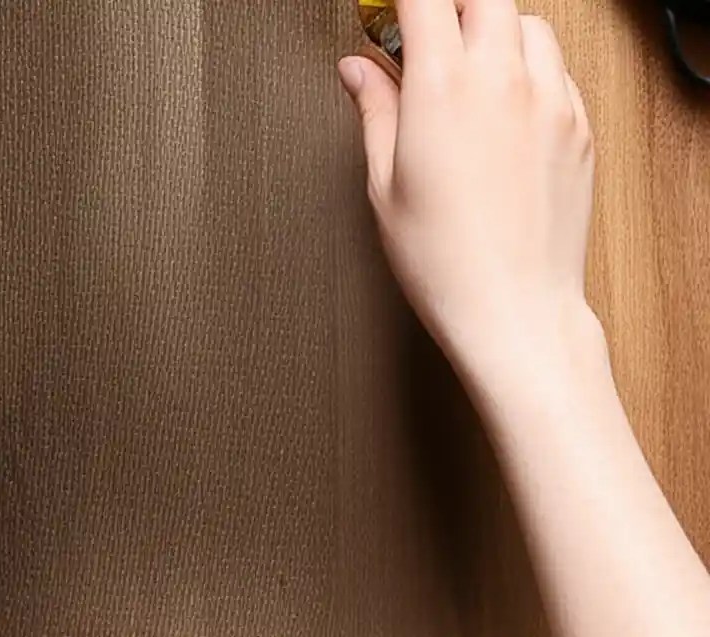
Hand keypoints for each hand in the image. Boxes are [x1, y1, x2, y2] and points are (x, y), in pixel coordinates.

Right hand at [339, 0, 601, 386]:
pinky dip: (529, 67)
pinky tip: (503, 101)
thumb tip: (358, 71)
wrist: (512, 307)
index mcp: (443, 90)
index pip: (424, 0)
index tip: (382, 14)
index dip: (398, 2)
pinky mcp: (578, 127)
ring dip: (494, 28)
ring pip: (529, 23)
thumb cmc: (445, 261)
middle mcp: (503, 83)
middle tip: (423, 33)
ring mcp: (549, 102)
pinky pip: (558, 68)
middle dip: (450, 5)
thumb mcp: (385, 183)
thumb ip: (374, 111)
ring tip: (466, 65)